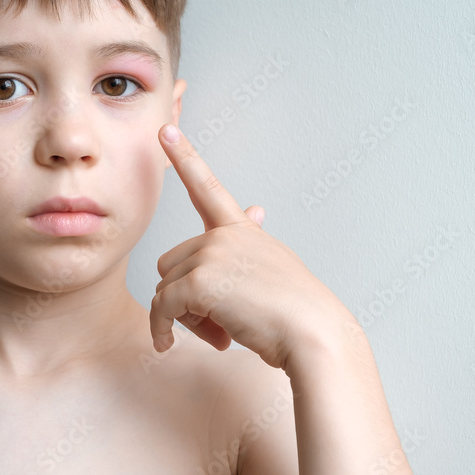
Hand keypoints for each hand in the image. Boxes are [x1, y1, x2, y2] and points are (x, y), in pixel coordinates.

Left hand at [151, 123, 353, 370]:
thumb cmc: (296, 312)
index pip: (208, 187)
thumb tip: (255, 208)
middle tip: (218, 324)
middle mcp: (225, 236)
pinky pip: (162, 308)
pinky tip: (168, 346)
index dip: (185, 156)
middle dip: (185, 299)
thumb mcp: (273, 265)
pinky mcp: (200, 281)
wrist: (313, 334)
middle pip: (172, 265)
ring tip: (221, 333)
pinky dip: (161, 330)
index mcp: (242, 231)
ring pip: (166, 289)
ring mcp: (213, 254)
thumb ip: (250, 243)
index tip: (165, 129)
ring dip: (183, 318)